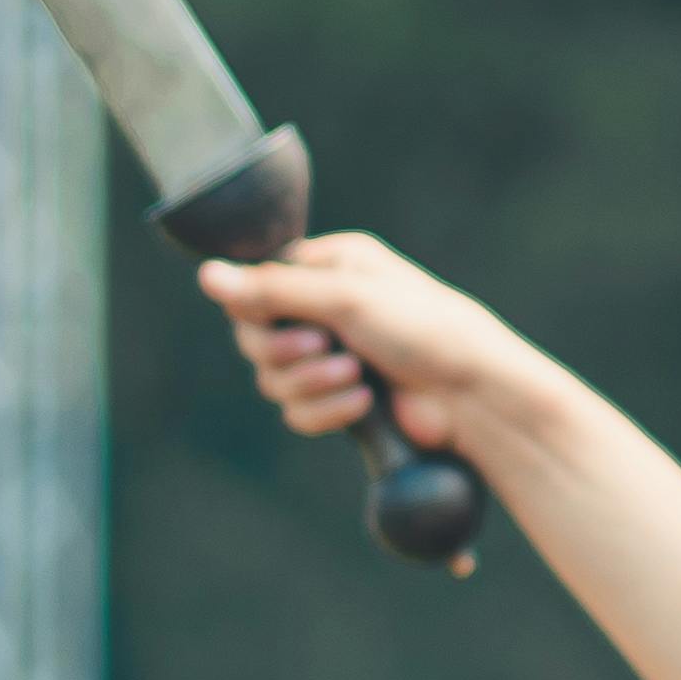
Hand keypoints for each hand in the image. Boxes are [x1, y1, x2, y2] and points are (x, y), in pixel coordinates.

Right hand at [194, 232, 544, 459]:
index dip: (260, 312)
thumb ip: (272, 291)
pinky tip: (361, 406)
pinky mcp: (342, 401)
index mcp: (330, 266)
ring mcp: (334, 356)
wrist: (475, 397)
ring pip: (273, 380)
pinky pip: (297, 412)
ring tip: (357, 378)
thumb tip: (206, 275)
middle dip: (287, 353)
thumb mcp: (346, 300)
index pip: (256, 287)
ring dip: (311, 385)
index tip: (291, 321)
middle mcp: (327, 308)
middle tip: (327, 349)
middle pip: (255, 338)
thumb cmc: (425, 331)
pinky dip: (324, 412)